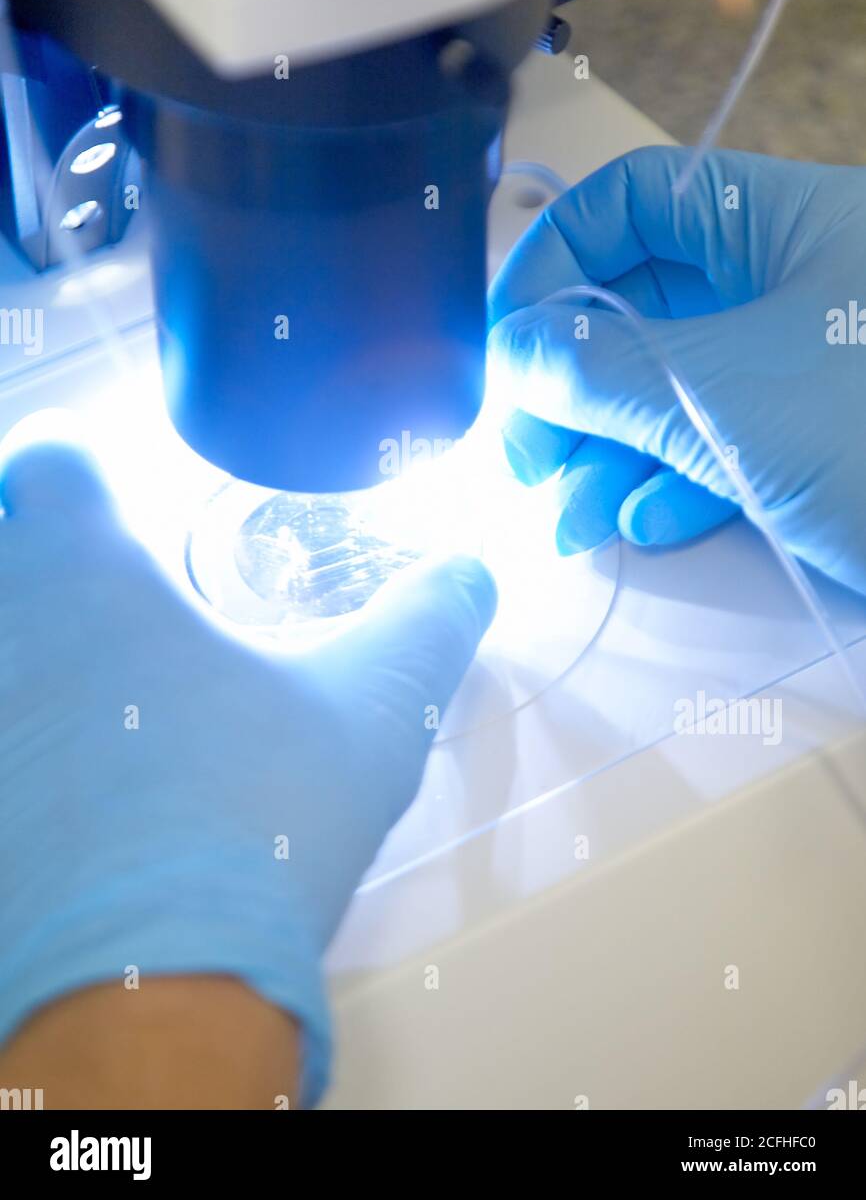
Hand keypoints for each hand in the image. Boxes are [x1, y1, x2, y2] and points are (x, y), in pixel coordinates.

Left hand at [0, 433, 495, 1104]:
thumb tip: (471, 575)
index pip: (49, 462)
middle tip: (108, 588)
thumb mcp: (375, 707)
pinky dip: (28, 746)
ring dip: (38, 651)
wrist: (157, 990)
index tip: (108, 481)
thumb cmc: (259, 819)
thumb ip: (428, 622)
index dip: (83, 462)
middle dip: (43, 552)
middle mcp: (1, 635)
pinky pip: (0, 739)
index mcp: (82, 575)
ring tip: (104, 686)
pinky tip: (79, 785)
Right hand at [488, 145, 865, 595]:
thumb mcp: (725, 397)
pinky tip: (636, 525)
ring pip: (679, 387)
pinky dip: (672, 483)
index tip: (502, 343)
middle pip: (645, 305)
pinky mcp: (825, 446)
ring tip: (564, 516)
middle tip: (520, 456)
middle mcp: (794, 283)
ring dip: (609, 449)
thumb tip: (515, 354)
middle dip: (572, 382)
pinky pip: (727, 446)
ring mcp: (810, 369)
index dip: (555, 258)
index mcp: (784, 222)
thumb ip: (602, 370)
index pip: (637, 201)